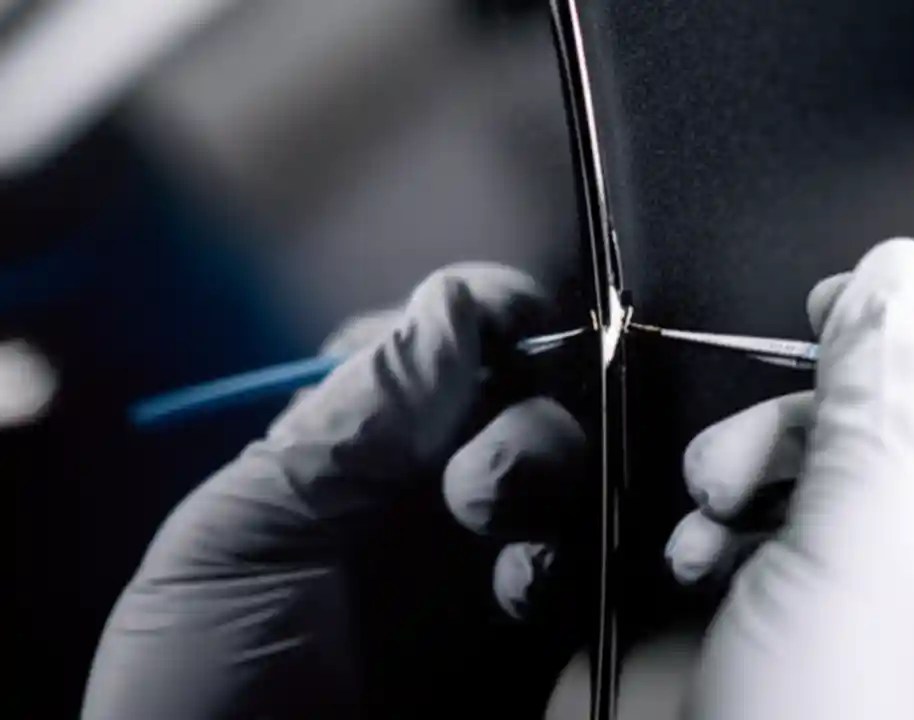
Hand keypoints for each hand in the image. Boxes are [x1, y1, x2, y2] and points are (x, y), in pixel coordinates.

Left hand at [84, 264, 586, 717]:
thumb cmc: (202, 690)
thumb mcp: (240, 538)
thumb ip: (345, 422)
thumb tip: (457, 303)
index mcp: (362, 455)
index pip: (455, 348)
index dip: (496, 321)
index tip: (517, 322)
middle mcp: (445, 499)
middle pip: (542, 403)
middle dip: (527, 427)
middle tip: (475, 498)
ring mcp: (506, 571)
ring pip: (593, 482)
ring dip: (573, 497)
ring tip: (511, 570)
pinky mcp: (555, 646)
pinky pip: (617, 575)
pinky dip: (616, 564)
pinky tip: (541, 601)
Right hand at [673, 239, 913, 718]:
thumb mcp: (882, 532)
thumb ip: (893, 381)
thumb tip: (896, 282)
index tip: (902, 299)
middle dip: (858, 392)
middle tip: (787, 410)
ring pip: (877, 463)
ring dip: (782, 455)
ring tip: (721, 497)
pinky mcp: (854, 631)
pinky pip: (818, 531)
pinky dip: (753, 521)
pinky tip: (709, 552)